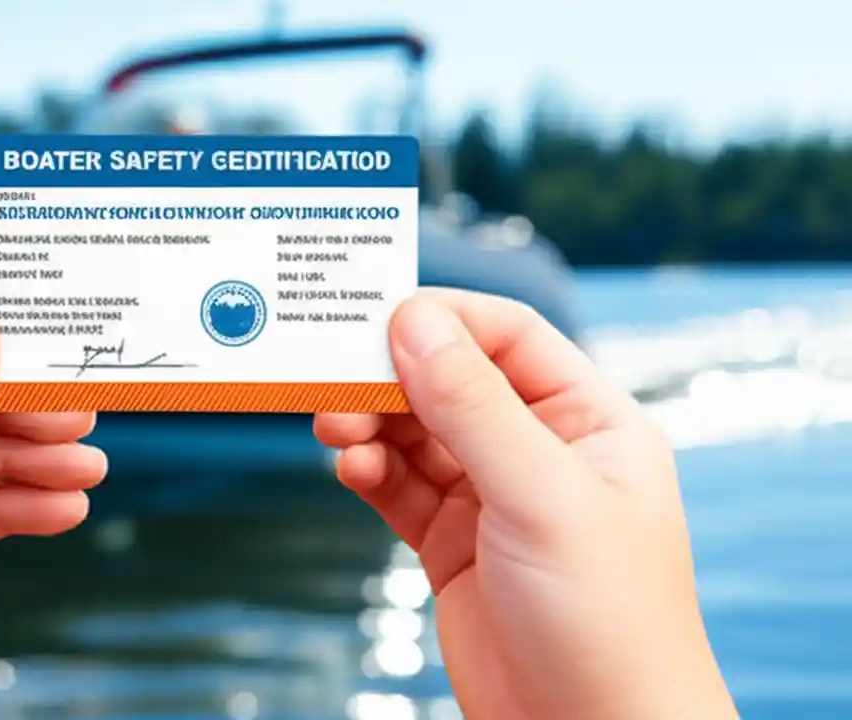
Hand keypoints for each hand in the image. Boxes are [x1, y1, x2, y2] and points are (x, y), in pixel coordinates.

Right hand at [315, 290, 735, 719]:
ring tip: (336, 429)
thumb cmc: (606, 619)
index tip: (376, 317)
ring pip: (416, 432)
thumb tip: (413, 320)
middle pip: (450, 380)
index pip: (509, 335)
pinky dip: (369, 470)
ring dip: (371, 422)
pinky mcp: (451, 544)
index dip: (443, 318)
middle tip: (334, 378)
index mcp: (590, 420)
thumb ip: (474, 404)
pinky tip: (351, 469)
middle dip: (391, 375)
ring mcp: (492, 498)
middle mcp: (539, 449)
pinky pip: (399, 485)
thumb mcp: (540, 496)